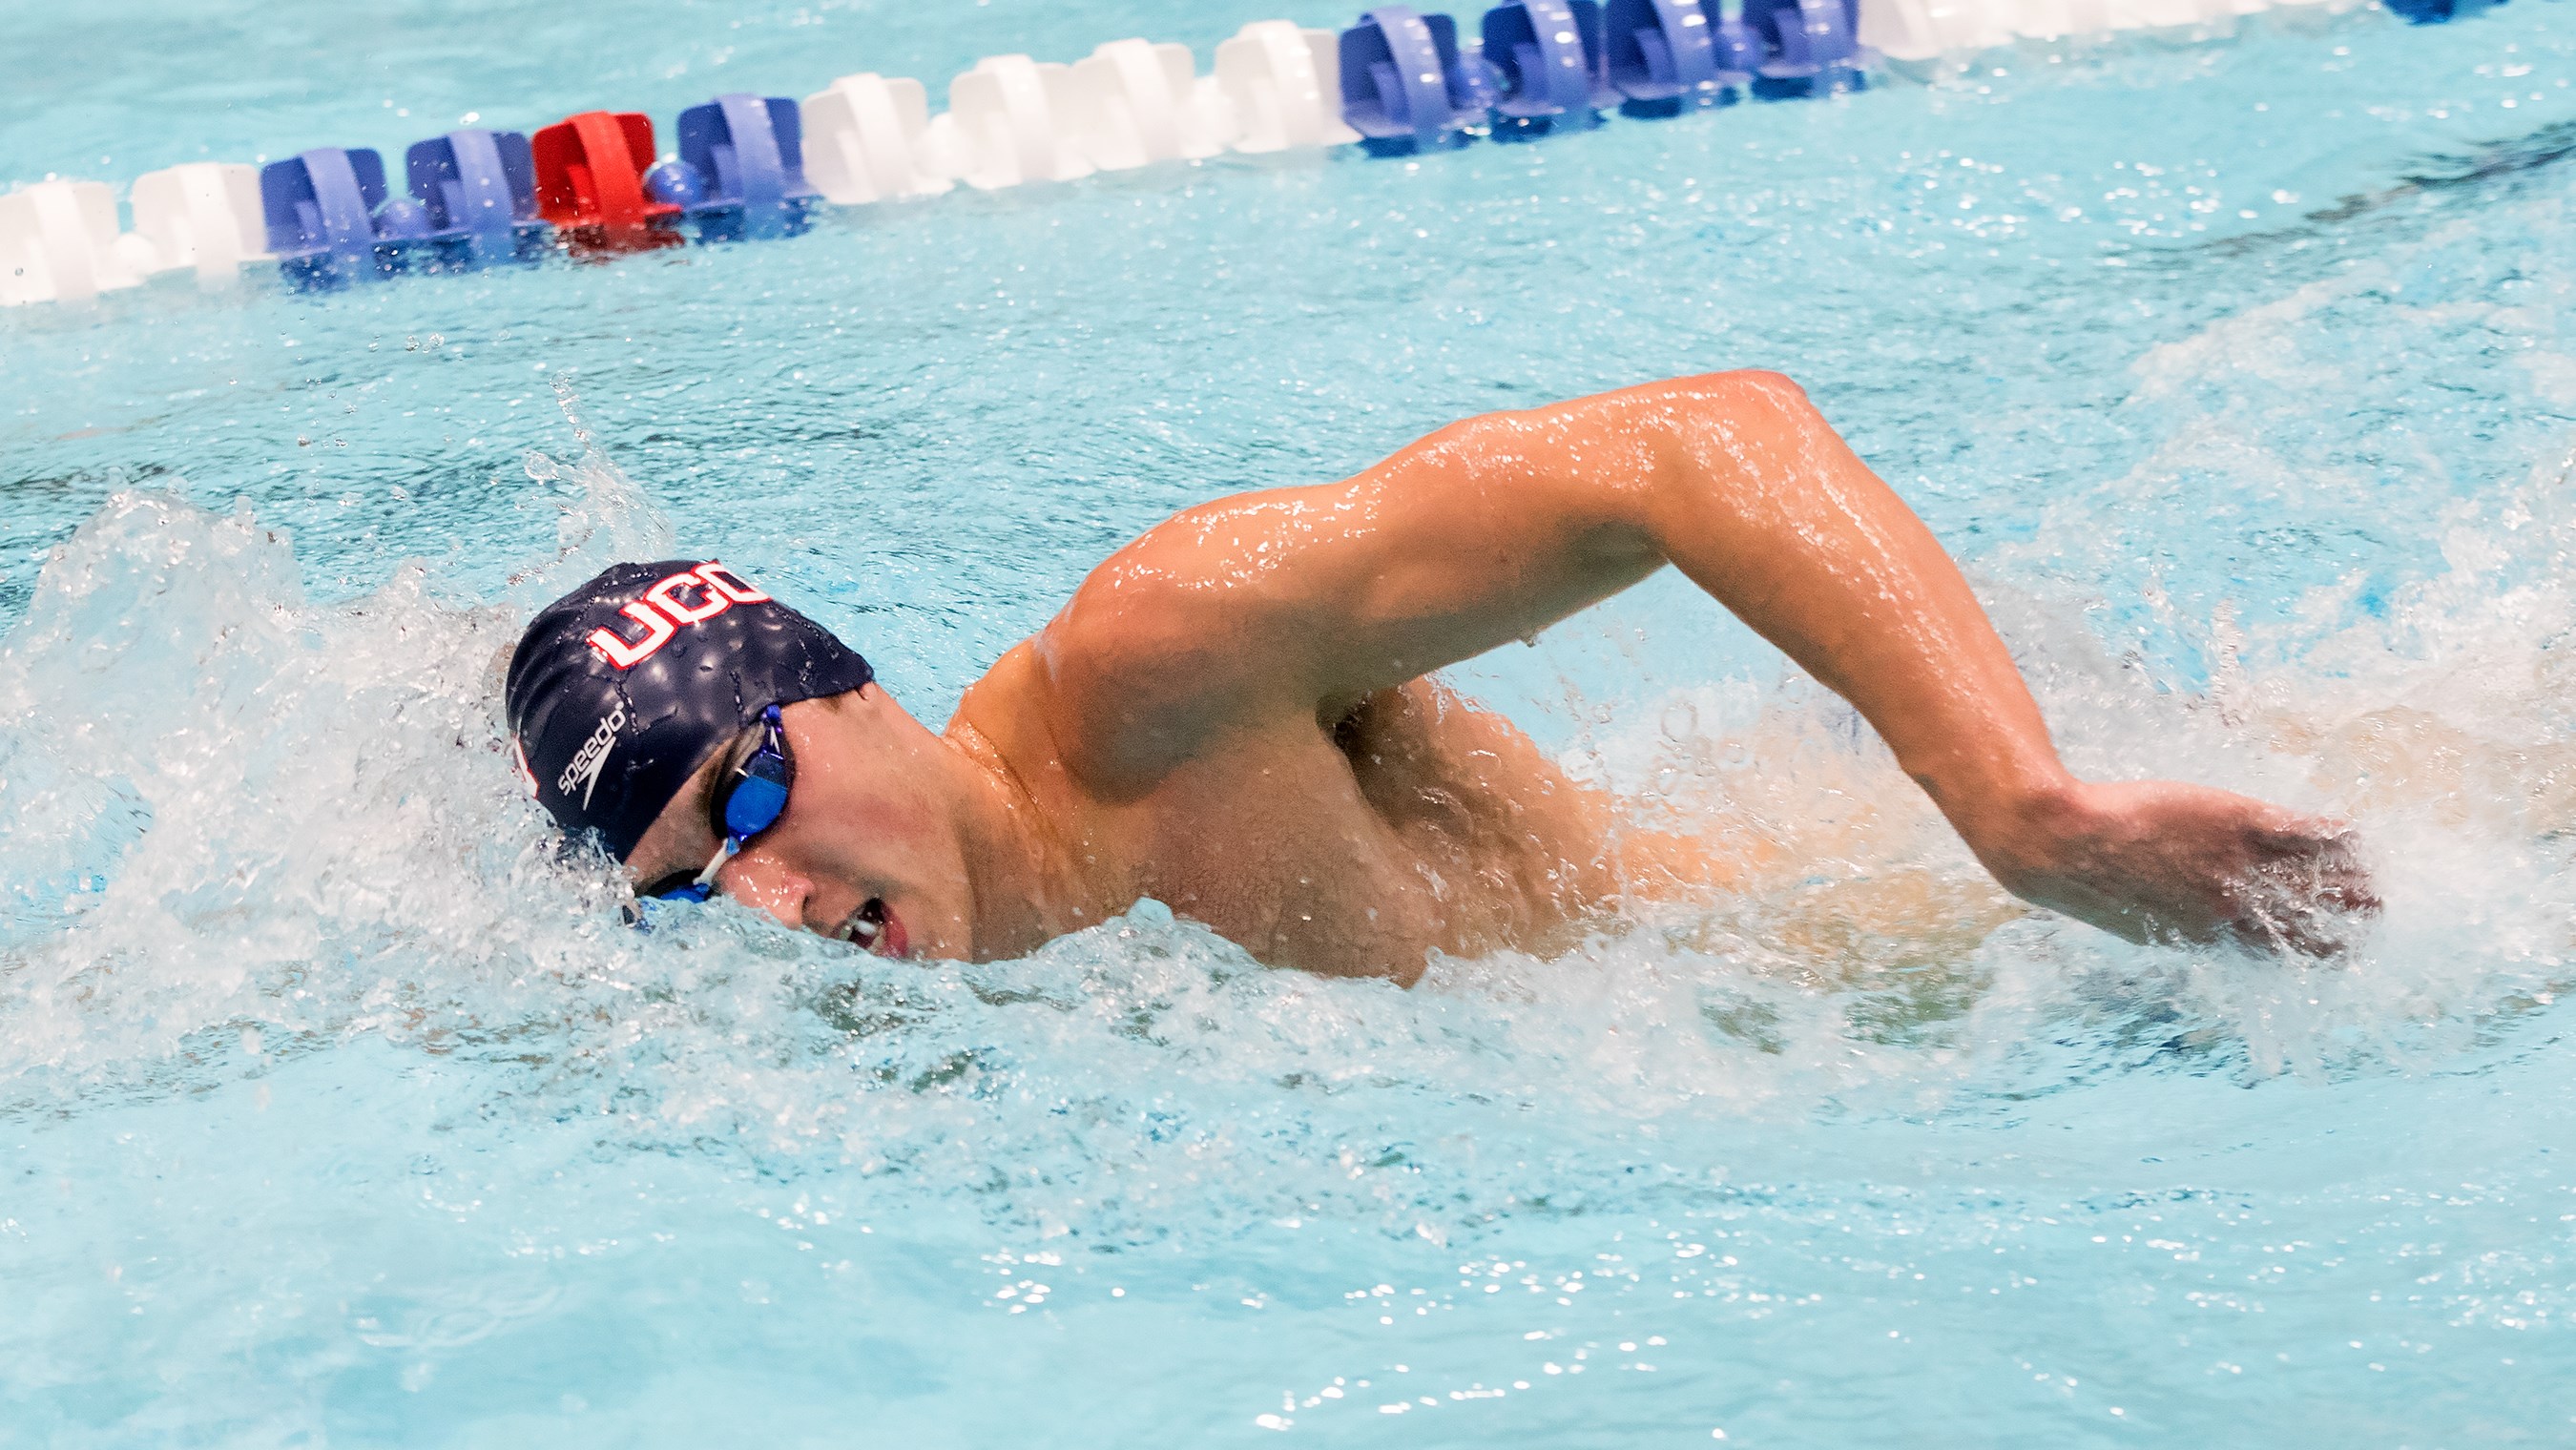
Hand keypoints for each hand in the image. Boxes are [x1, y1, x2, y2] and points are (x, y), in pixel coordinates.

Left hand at [1975, 780, 2378, 956]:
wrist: (2062, 844)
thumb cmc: (2092, 880)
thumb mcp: (2145, 921)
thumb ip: (2185, 929)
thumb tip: (2200, 934)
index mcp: (2215, 942)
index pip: (2290, 962)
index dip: (2324, 953)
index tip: (2340, 941)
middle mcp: (2238, 913)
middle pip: (2325, 930)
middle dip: (2357, 921)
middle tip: (2371, 903)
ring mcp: (2242, 868)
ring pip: (2330, 883)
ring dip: (2359, 878)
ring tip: (2368, 867)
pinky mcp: (2240, 824)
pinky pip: (2310, 835)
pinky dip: (2338, 836)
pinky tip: (2347, 831)